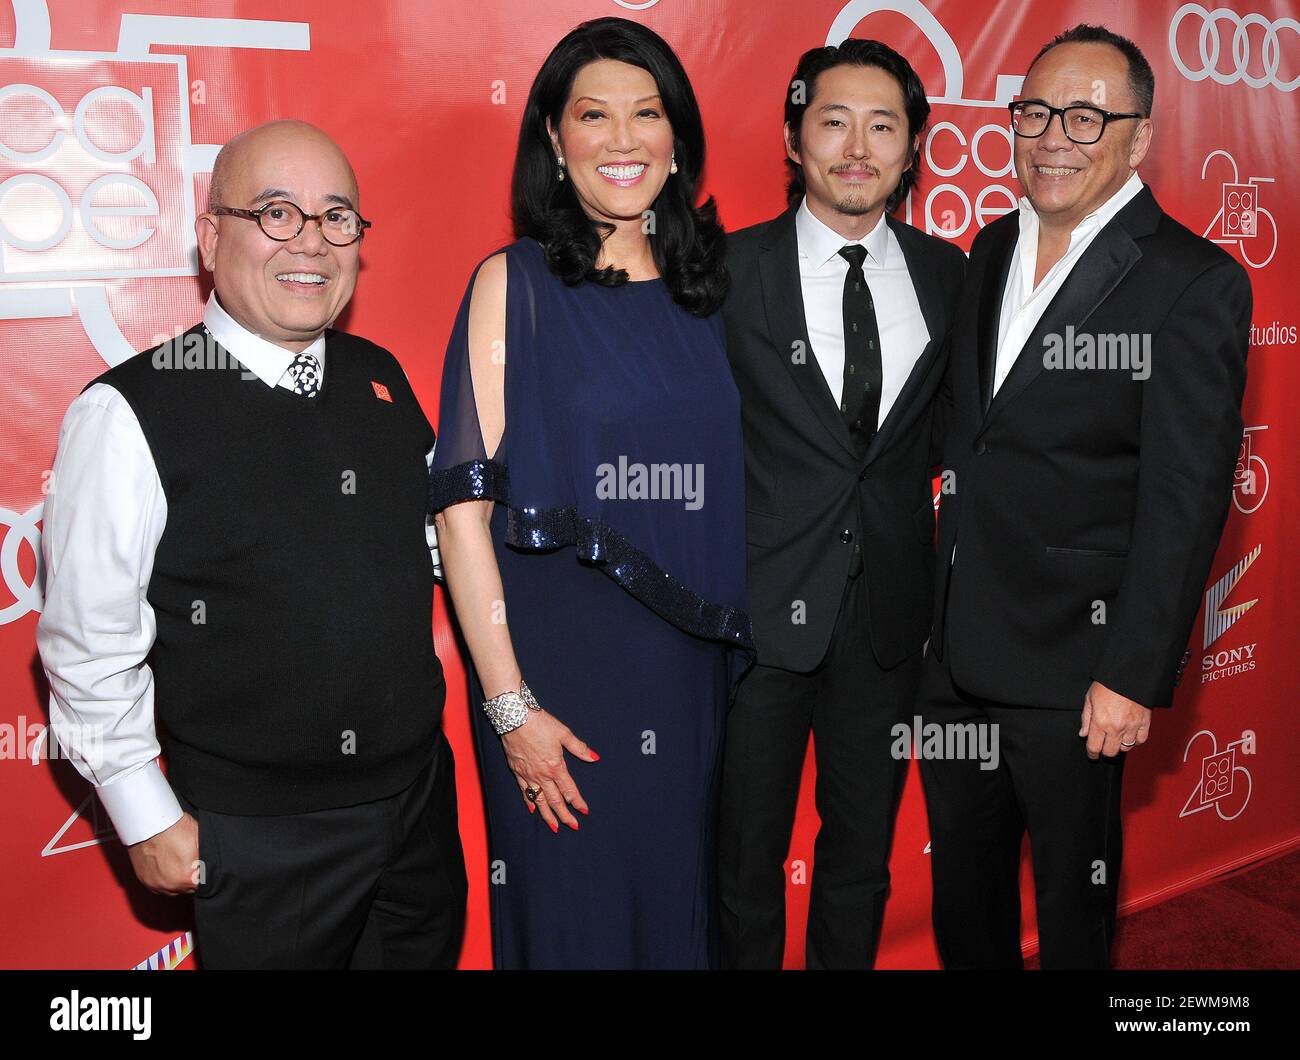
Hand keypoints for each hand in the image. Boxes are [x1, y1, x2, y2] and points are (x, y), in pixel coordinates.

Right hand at [127, 812, 200, 895]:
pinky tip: (167, 866)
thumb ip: (205, 861)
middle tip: (189, 863)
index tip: (200, 867)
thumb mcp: (200, 842)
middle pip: (187, 889)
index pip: (201, 885)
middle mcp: (170, 886)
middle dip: (190, 878)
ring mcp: (155, 884)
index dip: (202, 875)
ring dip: (176, 880)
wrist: (150, 822)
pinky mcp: (144, 880)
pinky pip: (158, 886)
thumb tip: (209, 869)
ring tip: (177, 863)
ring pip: (172, 889)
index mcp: (187, 879)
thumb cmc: (175, 829)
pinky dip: (164, 879)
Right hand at [500, 709, 597, 832]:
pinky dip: (529, 801)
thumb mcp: (563, 733)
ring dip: (548, 815)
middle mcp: (542, 775)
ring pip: (539, 800)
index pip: (569, 790)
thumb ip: (579, 748)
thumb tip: (594, 758)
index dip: (578, 802)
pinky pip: (524, 791)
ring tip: (555, 827)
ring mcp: (528, 774)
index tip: (584, 811)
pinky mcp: (516, 771)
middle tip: (573, 826)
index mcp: (556, 766)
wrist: (514, 717)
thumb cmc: (540, 723)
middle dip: (565, 815)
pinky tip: (533, 809)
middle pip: (555, 800)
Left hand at [1079, 681, 1151, 758]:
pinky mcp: (1145, 723)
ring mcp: (1131, 726)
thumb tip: (1083, 734)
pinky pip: (1141, 740)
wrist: (1129, 674)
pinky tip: (1130, 736)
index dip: (1092, 754)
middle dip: (1105, 751)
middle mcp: (1116, 727)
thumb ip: (1086, 718)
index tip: (1092, 754)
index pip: (1094, 747)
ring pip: (1126, 748)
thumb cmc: (1107, 684)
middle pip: (1110, 751)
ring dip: (1119, 746)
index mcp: (1100, 722)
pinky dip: (1135, 741)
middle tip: (1103, 746)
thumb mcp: (1089, 698)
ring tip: (1116, 739)